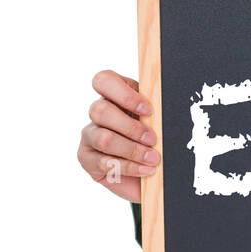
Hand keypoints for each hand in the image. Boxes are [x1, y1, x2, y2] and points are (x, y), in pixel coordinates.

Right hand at [77, 69, 160, 202]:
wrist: (149, 171)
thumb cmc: (153, 139)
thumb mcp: (157, 120)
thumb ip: (155, 111)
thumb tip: (164, 107)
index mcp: (114, 95)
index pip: (104, 80)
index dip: (124, 95)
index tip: (149, 110)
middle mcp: (98, 112)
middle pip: (100, 110)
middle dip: (131, 127)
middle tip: (153, 139)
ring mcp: (89, 135)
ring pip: (103, 138)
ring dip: (132, 150)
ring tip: (153, 158)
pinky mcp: (86, 158)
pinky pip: (104, 162)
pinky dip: (130, 167)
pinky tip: (146, 169)